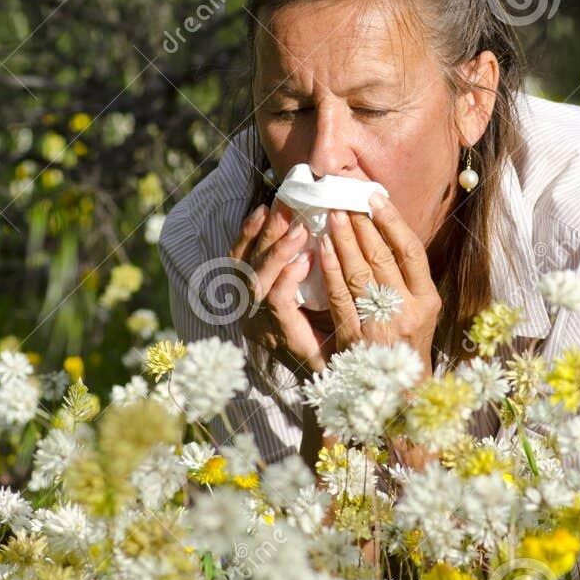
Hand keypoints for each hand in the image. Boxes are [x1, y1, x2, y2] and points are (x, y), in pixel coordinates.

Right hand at [229, 199, 327, 381]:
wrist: (340, 373)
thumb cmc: (329, 327)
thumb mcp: (314, 290)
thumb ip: (305, 262)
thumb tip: (310, 222)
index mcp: (252, 298)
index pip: (240, 259)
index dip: (249, 232)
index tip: (265, 206)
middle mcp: (249, 311)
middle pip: (246, 265)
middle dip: (264, 233)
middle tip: (284, 205)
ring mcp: (261, 325)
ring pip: (258, 281)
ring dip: (277, 250)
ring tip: (298, 227)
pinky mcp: (281, 335)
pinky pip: (277, 300)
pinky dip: (289, 276)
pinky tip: (307, 259)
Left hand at [317, 192, 441, 379]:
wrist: (398, 397)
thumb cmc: (406, 347)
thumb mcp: (420, 313)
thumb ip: (407, 280)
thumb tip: (386, 232)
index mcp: (428, 302)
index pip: (412, 252)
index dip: (393, 221)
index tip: (376, 197)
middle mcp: (408, 312)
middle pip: (383, 257)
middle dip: (363, 224)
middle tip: (346, 198)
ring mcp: (380, 325)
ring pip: (360, 273)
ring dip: (344, 239)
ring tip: (333, 213)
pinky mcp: (354, 337)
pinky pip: (340, 296)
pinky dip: (330, 268)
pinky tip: (323, 247)